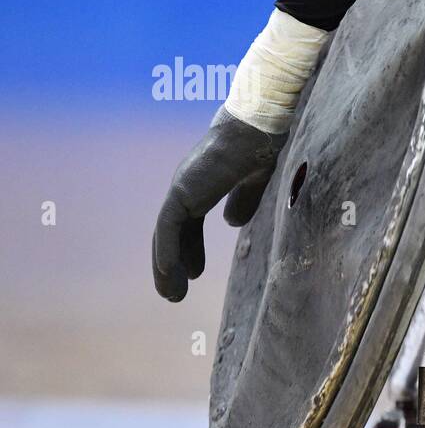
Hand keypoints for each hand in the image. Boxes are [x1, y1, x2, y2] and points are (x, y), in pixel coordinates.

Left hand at [152, 108, 285, 301]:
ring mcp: (181, 191)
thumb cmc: (256, 149)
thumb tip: (232, 223)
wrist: (254, 132)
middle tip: (175, 294)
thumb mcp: (252, 183)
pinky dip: (167, 252)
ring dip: (166, 268)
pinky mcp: (182, 193)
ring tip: (172, 295)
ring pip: (166, 237)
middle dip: (173, 266)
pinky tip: (169, 272)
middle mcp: (185, 191)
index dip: (189, 251)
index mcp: (199, 188)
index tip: (195, 274)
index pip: (186, 226)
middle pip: (171, 236)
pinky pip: (169, 228)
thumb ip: (243, 201)